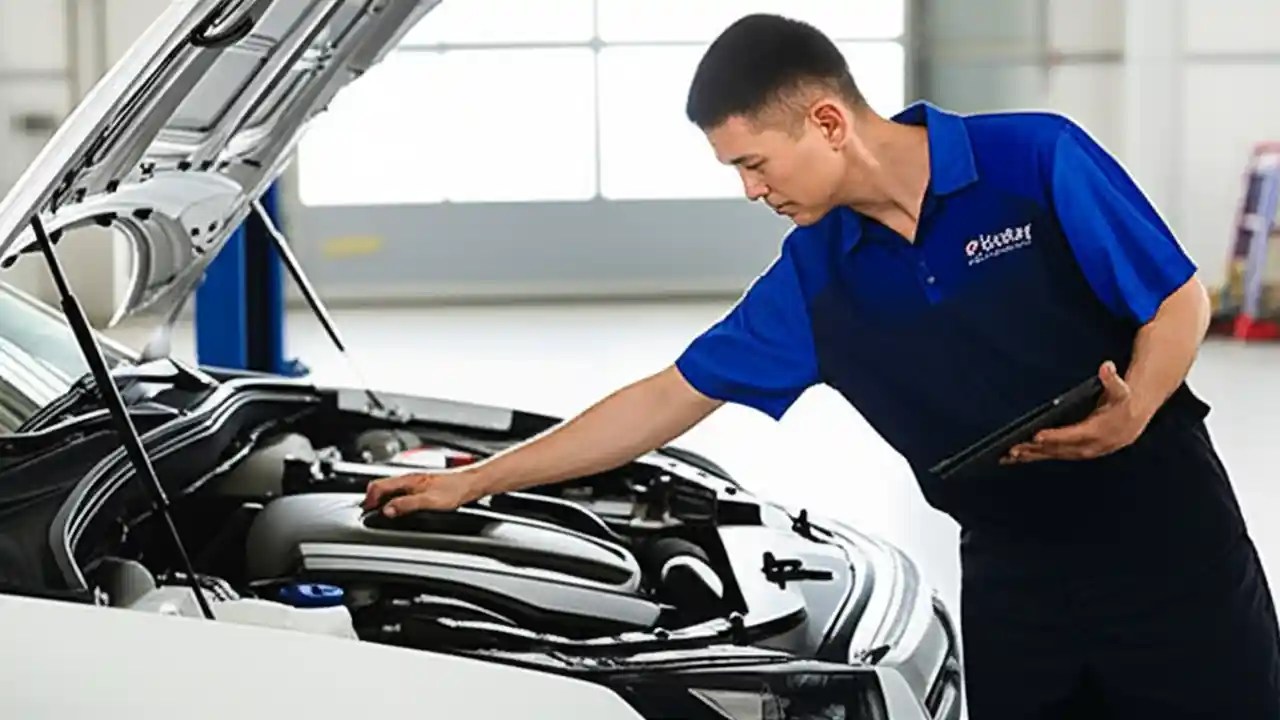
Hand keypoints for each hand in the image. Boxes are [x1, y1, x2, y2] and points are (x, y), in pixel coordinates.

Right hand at [361, 469, 480, 516]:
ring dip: (383, 499)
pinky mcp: (423, 485)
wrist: (472, 484)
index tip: (366, 512)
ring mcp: (417, 481)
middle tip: (370, 513)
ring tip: (382, 512)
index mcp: (408, 480)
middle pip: (382, 486)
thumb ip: (406, 504)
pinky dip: (395, 499)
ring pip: (392, 488)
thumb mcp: (429, 501)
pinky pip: (401, 491)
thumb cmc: (455, 490)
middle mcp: (410, 478)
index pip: (378, 486)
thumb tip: (387, 510)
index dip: (368, 500)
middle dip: (372, 499)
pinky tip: (400, 507)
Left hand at [1002, 361, 1149, 463]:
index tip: (1036, 435)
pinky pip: (1055, 456)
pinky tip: (1019, 457)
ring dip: (1032, 456)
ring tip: (1009, 455)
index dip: (1055, 436)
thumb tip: (1106, 367)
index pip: (1073, 435)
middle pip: (1060, 449)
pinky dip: (1037, 457)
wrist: (1135, 417)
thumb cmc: (1124, 401)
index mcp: (1100, 431)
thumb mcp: (1121, 388)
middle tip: (1013, 448)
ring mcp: (1084, 451)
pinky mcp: (1078, 452)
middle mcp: (1091, 445)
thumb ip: (1112, 378)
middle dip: (1037, 449)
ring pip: (1055, 455)